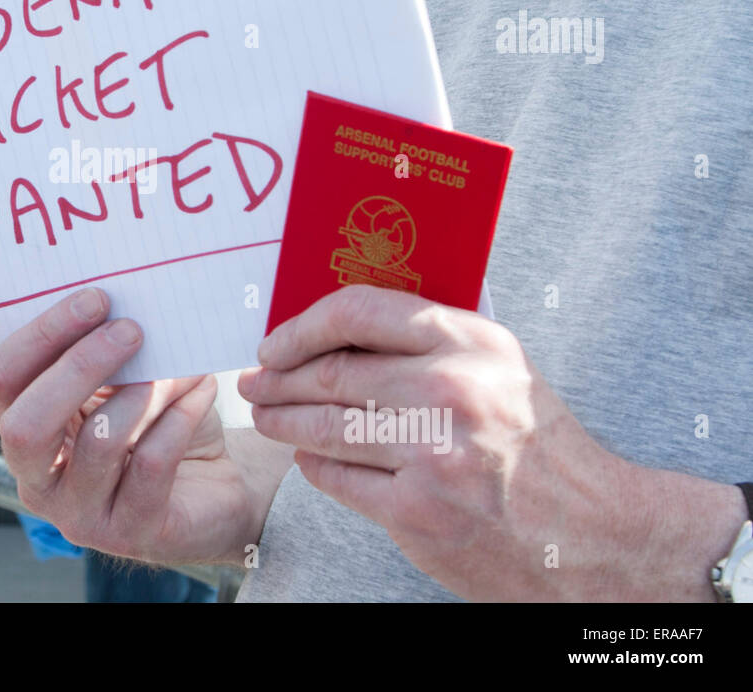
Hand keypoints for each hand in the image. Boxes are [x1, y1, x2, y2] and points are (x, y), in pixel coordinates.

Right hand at [0, 287, 268, 565]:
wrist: (216, 489)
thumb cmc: (159, 427)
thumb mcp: (125, 383)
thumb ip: (105, 353)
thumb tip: (115, 302)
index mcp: (24, 432)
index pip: (1, 379)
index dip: (42, 335)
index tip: (95, 299)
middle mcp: (39, 481)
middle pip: (26, 425)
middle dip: (79, 367)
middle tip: (131, 329)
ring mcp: (81, 515)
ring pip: (99, 441)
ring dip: (145, 392)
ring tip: (181, 368)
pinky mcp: (131, 532)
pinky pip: (150, 463)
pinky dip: (180, 418)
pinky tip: (202, 392)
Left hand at [241, 284, 744, 600]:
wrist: (590, 534)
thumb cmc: (535, 445)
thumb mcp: (501, 368)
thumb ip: (432, 340)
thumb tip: (339, 327)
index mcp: (471, 341)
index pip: (359, 311)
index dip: (302, 325)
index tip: (276, 342)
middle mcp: (450, 389)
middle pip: (330, 372)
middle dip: (278, 379)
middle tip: (255, 382)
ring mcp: (431, 453)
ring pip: (323, 427)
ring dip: (282, 421)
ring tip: (266, 418)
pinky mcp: (417, 510)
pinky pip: (338, 477)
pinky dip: (313, 465)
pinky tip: (308, 457)